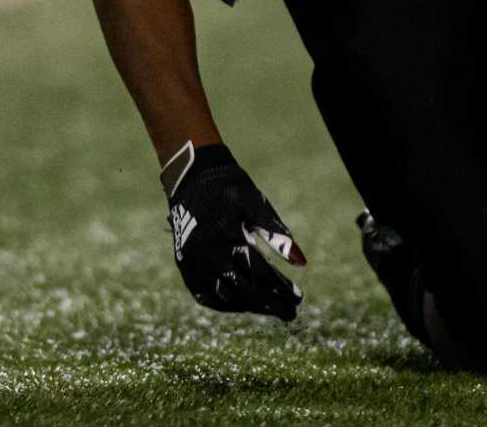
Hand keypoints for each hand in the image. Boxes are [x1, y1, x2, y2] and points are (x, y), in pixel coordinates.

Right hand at [162, 142, 306, 320]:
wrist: (191, 174)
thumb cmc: (229, 187)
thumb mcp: (256, 204)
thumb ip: (277, 234)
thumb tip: (302, 263)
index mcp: (230, 241)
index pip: (262, 276)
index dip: (281, 290)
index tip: (298, 299)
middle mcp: (209, 257)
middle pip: (245, 292)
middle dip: (270, 304)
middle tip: (289, 313)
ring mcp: (193, 263)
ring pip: (224, 297)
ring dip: (248, 306)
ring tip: (268, 307)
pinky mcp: (183, 264)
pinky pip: (204, 294)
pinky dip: (223, 303)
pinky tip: (240, 303)